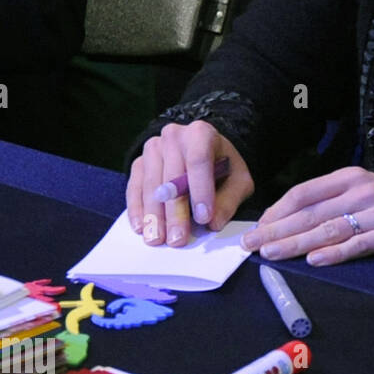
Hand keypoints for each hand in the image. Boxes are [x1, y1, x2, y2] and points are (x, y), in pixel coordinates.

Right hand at [128, 121, 254, 246]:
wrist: (204, 152)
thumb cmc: (224, 167)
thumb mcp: (238, 181)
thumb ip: (229, 199)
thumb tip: (214, 223)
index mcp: (201, 134)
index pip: (198, 161)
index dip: (201, 190)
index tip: (204, 218)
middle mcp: (174, 136)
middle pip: (172, 176)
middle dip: (175, 212)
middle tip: (178, 239)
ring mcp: (153, 148)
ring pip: (151, 185)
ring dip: (154, 215)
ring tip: (158, 239)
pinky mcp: (139, 162)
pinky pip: (135, 187)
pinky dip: (137, 209)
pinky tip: (141, 227)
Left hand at [240, 166, 373, 265]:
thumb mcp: (351, 191)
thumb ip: (320, 202)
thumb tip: (274, 220)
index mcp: (348, 176)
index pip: (304, 194)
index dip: (277, 212)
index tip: (256, 229)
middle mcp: (364, 191)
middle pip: (312, 214)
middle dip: (278, 231)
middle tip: (252, 245)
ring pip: (330, 230)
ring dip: (298, 244)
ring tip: (273, 254)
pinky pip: (359, 245)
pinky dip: (335, 254)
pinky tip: (313, 260)